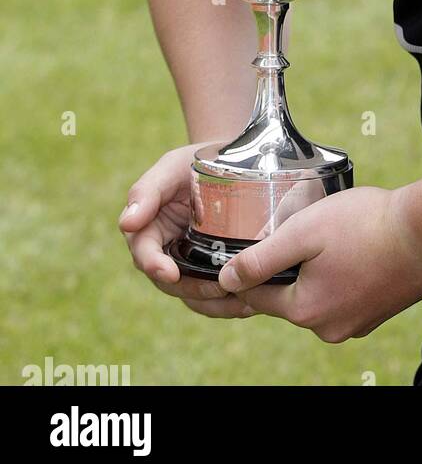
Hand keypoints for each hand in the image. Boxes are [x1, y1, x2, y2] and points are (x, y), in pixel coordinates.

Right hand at [119, 142, 254, 319]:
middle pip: (171, 283)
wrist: (232, 160)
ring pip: (194, 295)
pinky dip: (231, 302)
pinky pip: (216, 293)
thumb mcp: (172, 166)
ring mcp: (190, 262)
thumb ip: (148, 190)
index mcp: (148, 230)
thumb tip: (127, 223)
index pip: (145, 254)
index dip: (154, 265)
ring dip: (216, 304)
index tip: (169, 273)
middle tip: (222, 289)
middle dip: (194, 289)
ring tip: (244, 303)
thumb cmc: (196, 160)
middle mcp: (165, 252)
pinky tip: (253, 303)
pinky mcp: (214, 268)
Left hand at [215, 185, 421, 342]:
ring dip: (316, 268)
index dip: (245, 269)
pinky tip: (354, 245)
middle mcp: (329, 328)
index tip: (243, 245)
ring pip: (318, 294)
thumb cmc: (367, 225)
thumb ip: (261, 258)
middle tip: (295, 227)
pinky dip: (342, 273)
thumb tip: (224, 281)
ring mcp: (357, 323)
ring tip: (329, 232)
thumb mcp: (305, 231)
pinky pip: (345, 294)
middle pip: (289, 295)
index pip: (257, 295)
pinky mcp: (378, 312)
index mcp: (305, 310)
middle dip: (287, 264)